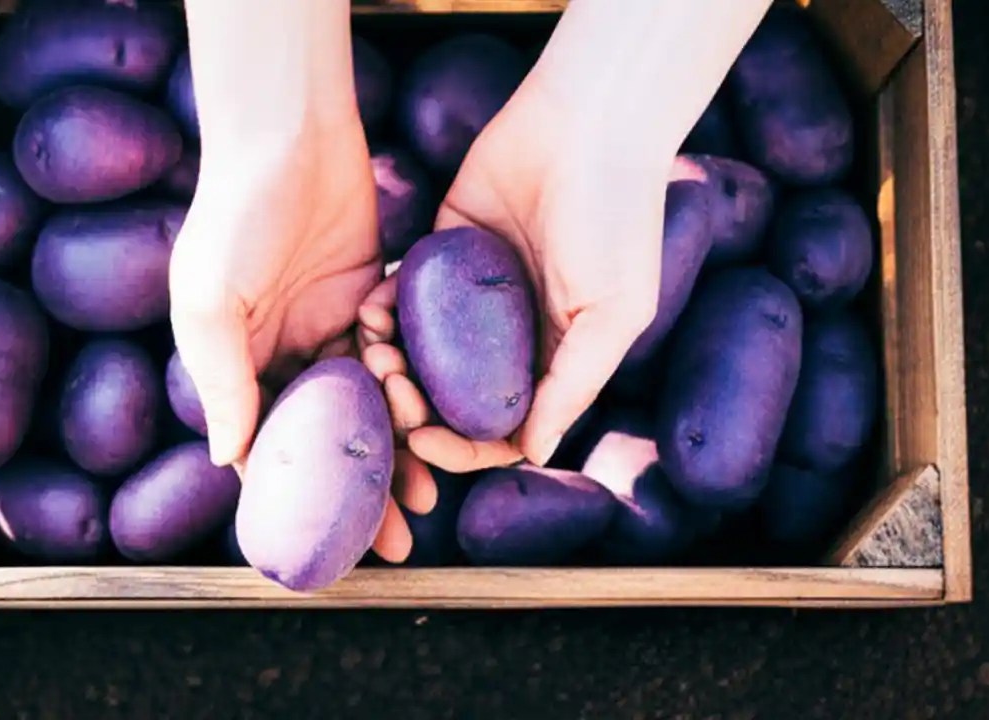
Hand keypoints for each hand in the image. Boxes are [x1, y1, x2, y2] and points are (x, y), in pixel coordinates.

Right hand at [169, 90, 435, 566]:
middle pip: (327, 437)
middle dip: (361, 489)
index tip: (324, 544)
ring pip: (369, 406)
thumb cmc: (233, 212)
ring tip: (429, 502)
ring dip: (397, 453)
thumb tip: (229, 458)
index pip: (268, 445)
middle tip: (396, 541)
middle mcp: (283, 351)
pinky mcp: (371, 296)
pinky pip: (396, 358)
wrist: (288, 132)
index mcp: (238, 361)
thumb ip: (223, 380)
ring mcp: (330, 324)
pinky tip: (441, 431)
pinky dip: (416, 396)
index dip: (296, 497)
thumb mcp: (209, 300)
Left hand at [359, 73, 670, 475]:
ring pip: (419, 354)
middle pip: (448, 397)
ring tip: (375, 353)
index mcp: (552, 357)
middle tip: (390, 391)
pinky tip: (371, 314)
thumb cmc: (617, 217)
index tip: (425, 444)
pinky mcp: (441, 252)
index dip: (462, 448)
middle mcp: (509, 334)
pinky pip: (403, 297)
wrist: (587, 121)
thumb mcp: (612, 311)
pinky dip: (383, 312)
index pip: (500, 427)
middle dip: (414, 407)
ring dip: (390, 363)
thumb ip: (572, 384)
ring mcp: (472, 296)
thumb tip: (531, 452)